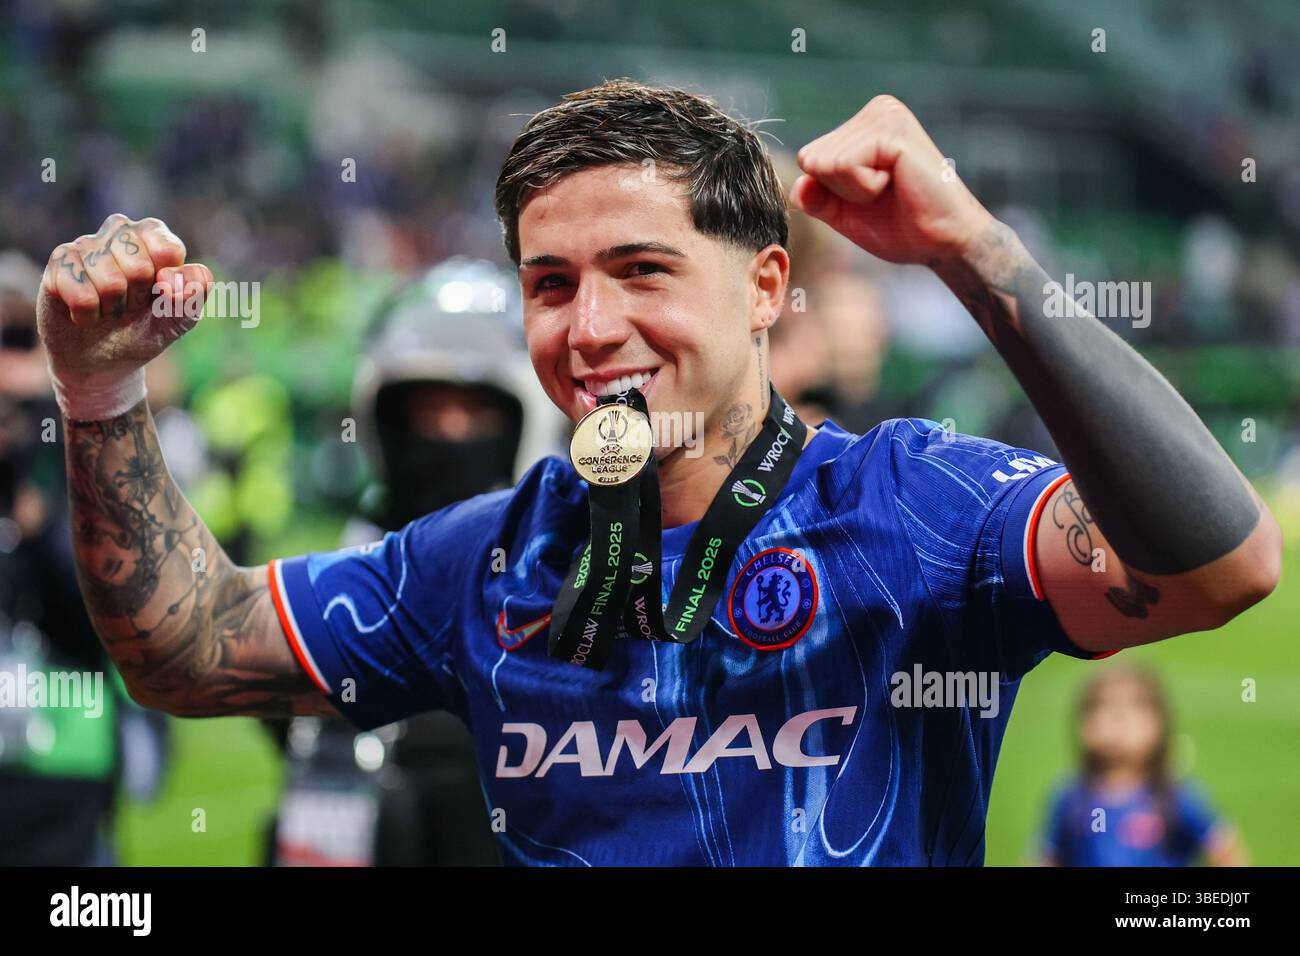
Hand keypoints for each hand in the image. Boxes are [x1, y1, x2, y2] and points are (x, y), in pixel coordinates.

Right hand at [38, 214, 211, 418]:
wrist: (103, 361)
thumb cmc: (144, 332)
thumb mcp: (176, 321)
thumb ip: (190, 298)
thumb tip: (174, 278)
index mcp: (155, 239)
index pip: (168, 248)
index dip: (166, 283)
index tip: (159, 295)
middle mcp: (121, 234)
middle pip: (139, 265)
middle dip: (138, 298)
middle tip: (130, 305)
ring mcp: (87, 245)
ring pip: (109, 280)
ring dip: (112, 307)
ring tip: (108, 309)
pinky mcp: (59, 263)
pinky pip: (80, 292)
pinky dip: (88, 314)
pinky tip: (85, 313)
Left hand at [790, 95, 996, 265]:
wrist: (945, 243)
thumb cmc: (903, 228)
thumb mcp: (846, 215)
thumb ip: (818, 198)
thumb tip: (796, 186)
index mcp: (864, 125)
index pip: (810, 159)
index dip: (833, 192)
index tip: (873, 196)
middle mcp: (875, 111)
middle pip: (813, 159)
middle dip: (842, 191)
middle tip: (886, 194)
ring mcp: (885, 115)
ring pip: (825, 163)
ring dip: (855, 190)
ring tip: (893, 188)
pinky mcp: (892, 130)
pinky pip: (844, 166)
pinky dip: (864, 188)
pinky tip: (897, 183)